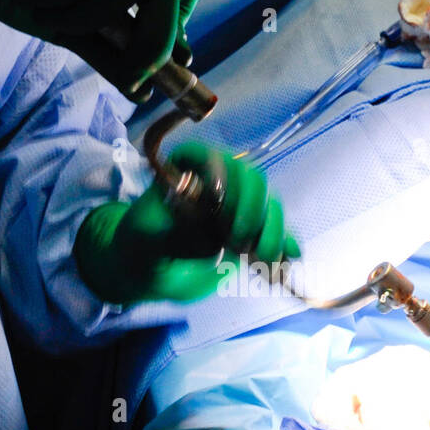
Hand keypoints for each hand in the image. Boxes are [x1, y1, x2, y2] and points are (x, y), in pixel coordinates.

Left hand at [73, 144, 298, 304]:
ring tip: (263, 260)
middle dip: (251, 210)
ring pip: (268, 204)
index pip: (211, 158)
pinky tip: (289, 257)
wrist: (150, 272)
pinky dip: (284, 242)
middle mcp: (217, 181)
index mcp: (186, 170)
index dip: (221, 176)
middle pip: (249, 180)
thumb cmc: (141, 249)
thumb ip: (171, 226)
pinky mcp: (253, 229)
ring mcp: (238, 205)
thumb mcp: (145, 237)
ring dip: (273, 230)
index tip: (218, 208)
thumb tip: (201, 216)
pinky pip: (276, 229)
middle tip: (239, 244)